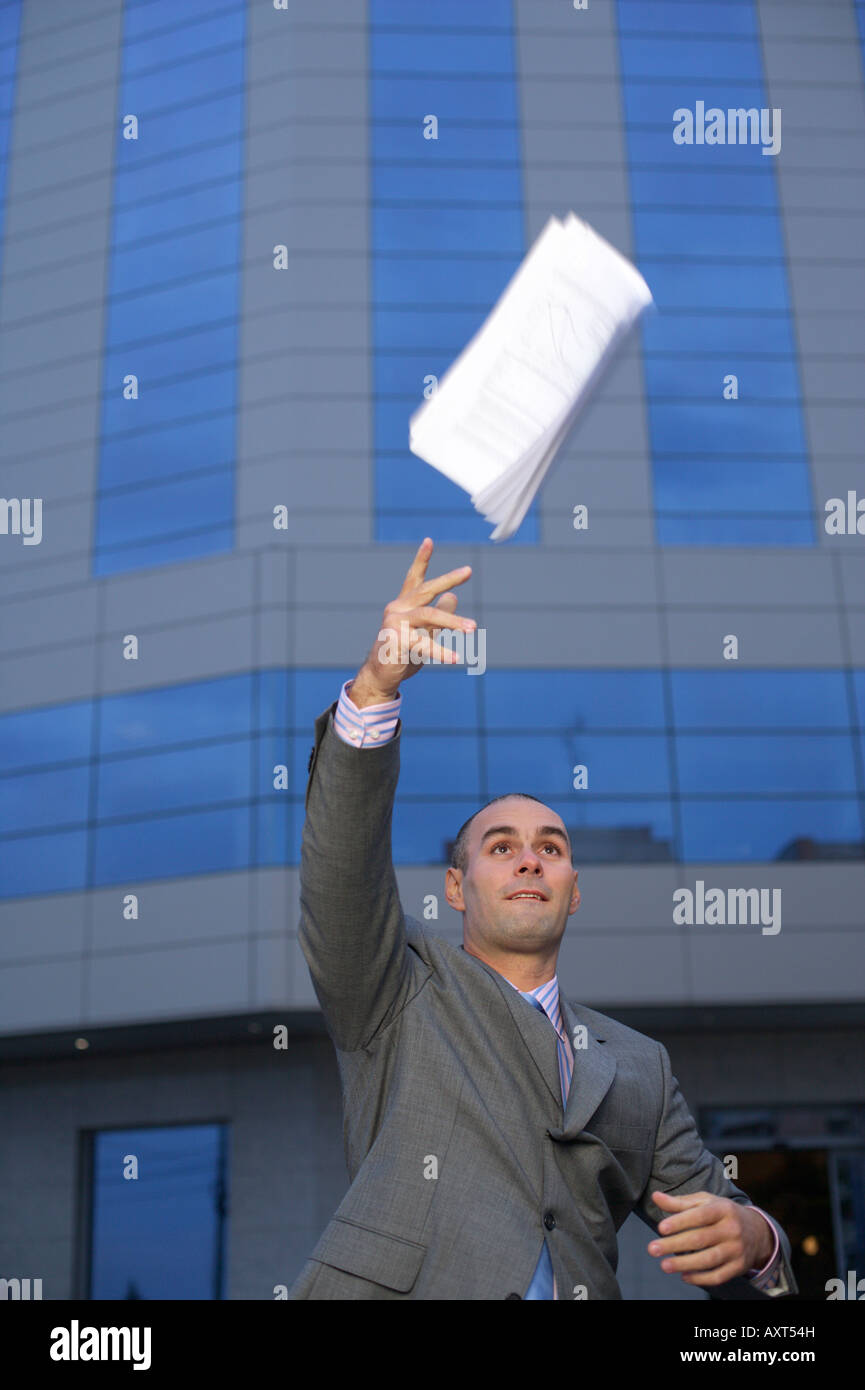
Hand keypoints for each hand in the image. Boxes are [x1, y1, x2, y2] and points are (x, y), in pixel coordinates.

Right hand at [349, 537, 475, 705]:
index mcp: (403, 605)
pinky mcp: (396, 641)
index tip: (429, 540)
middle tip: (468, 571)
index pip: (413, 579)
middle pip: (425, 590)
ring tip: (473, 628)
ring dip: (453, 622)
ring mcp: (394, 623)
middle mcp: (397, 609)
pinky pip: (424, 645)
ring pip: (429, 616)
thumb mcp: (424, 632)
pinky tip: (456, 659)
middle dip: (447, 580)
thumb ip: (437, 614)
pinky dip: (441, 652)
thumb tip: (453, 597)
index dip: (421, 559)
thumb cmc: (402, 653)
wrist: (381, 676)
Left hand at [647, 1190, 773, 1285]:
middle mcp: (732, 1229)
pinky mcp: (739, 1267)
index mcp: (723, 1209)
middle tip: (653, 1249)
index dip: (680, 1222)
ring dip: (684, 1264)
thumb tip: (656, 1197)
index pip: (700, 1215)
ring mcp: (736, 1249)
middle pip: (700, 1239)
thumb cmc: (722, 1213)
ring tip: (664, 1265)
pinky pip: (718, 1276)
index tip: (661, 1228)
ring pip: (709, 1259)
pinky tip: (684, 1276)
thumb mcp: (705, 1202)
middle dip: (674, 1245)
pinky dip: (700, 1278)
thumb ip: (680, 1202)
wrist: (757, 1232)